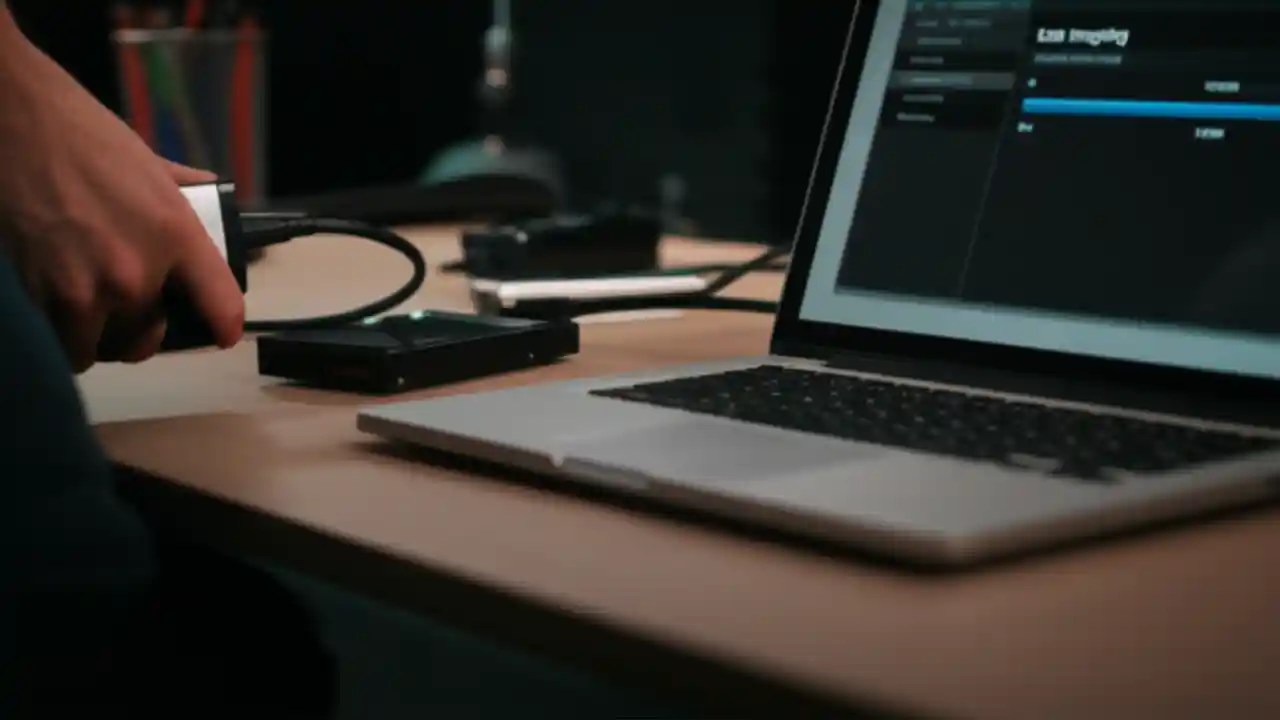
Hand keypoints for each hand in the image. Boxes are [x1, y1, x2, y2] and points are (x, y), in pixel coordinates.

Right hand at [0, 16, 243, 371]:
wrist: (19, 125)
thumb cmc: (87, 138)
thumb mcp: (155, 164)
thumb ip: (187, 191)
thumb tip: (208, 193)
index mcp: (178, 234)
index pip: (221, 303)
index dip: (224, 327)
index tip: (223, 335)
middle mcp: (141, 270)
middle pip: (152, 336)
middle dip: (144, 330)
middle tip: (135, 315)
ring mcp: (92, 287)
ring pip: (109, 348)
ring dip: (104, 339)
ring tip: (99, 319)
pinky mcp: (47, 295)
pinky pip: (69, 345)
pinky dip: (69, 339)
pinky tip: (68, 318)